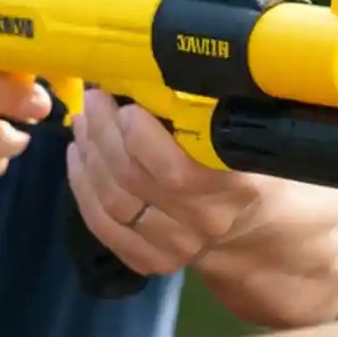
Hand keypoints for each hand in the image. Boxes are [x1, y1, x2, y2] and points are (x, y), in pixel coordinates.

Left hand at [66, 89, 261, 275]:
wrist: (258, 229)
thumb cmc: (250, 166)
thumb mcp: (243, 136)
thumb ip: (207, 112)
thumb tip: (149, 75)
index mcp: (232, 186)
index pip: (171, 168)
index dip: (135, 132)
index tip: (124, 102)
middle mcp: (204, 221)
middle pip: (129, 179)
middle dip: (101, 133)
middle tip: (93, 101)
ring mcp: (176, 247)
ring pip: (110, 202)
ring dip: (88, 157)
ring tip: (84, 124)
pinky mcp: (151, 262)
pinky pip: (102, 226)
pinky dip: (82, 189)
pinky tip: (79, 159)